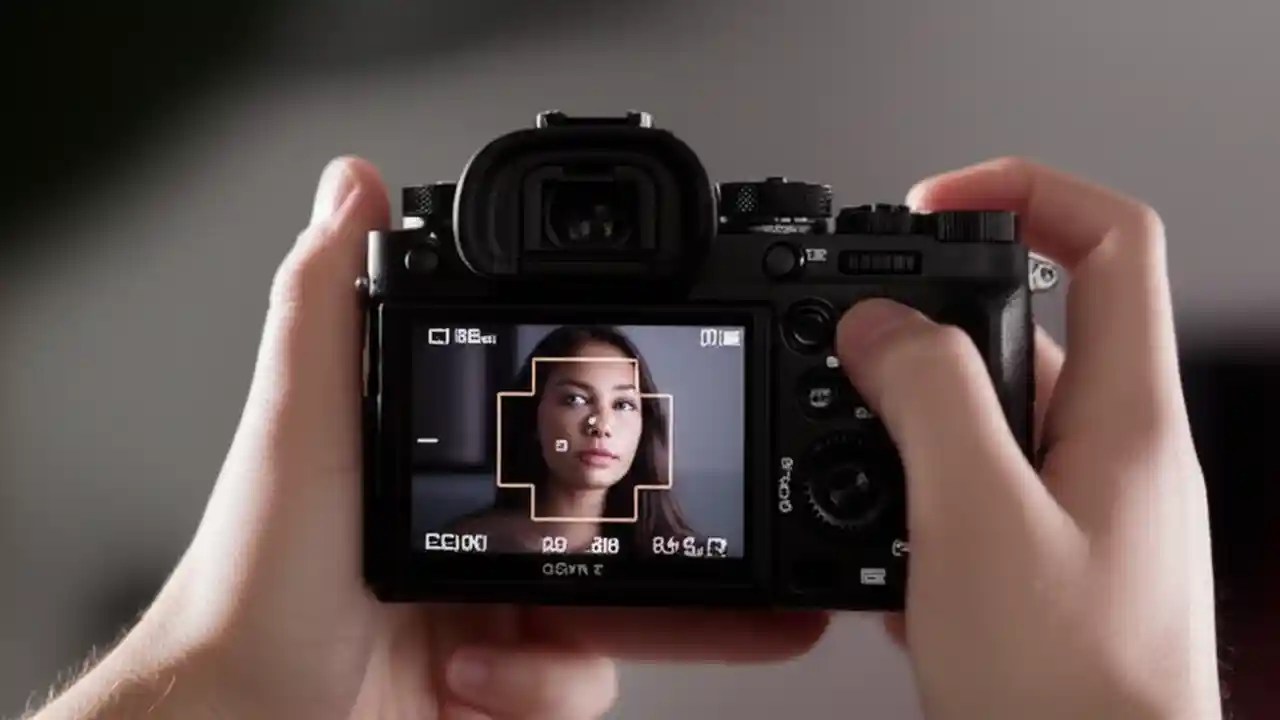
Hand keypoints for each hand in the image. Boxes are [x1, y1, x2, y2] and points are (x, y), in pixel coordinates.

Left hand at [33, 157, 826, 719]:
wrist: (246, 713)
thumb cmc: (258, 574)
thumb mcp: (302, 424)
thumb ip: (327, 304)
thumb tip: (354, 186)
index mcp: (454, 470)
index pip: (562, 437)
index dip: (629, 429)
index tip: (682, 419)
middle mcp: (486, 541)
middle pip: (621, 530)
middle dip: (691, 536)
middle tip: (748, 530)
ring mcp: (502, 620)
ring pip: (629, 616)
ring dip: (661, 627)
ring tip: (707, 621)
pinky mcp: (509, 690)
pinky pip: (582, 689)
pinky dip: (544, 690)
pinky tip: (472, 683)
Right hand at [848, 158, 1219, 718]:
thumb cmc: (1067, 694)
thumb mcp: (976, 519)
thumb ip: (930, 399)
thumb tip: (880, 326)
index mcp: (1126, 419)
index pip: (1109, 241)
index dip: (1023, 192)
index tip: (930, 206)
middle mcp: (1112, 453)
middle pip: (1021, 331)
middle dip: (926, 344)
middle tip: (858, 375)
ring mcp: (1080, 509)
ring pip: (982, 425)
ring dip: (910, 444)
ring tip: (871, 500)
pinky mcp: (1044, 561)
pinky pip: (972, 495)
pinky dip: (919, 510)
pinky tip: (895, 568)